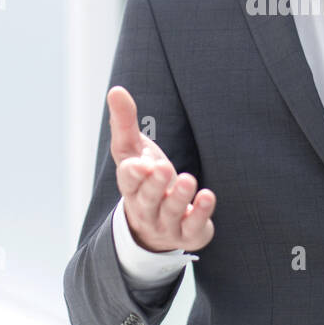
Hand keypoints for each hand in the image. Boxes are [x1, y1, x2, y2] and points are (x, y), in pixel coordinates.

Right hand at [108, 85, 215, 252]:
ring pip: (170, 212)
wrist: (155, 224)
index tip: (142, 163)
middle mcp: (146, 207)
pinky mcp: (187, 233)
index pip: (128, 180)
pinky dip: (200, 213)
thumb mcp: (133, 150)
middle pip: (148, 198)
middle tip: (163, 167)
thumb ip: (125, 121)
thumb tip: (115, 90)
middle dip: (155, 184)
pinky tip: (208, 196)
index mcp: (131, 186)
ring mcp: (166, 223)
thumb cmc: (145, 177)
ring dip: (180, 197)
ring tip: (188, 180)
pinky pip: (192, 227)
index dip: (134, 173)